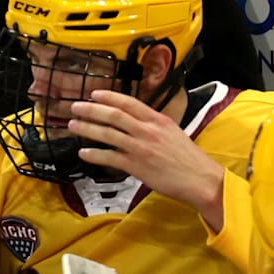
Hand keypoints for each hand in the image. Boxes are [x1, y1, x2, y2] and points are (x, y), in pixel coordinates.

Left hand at [70, 90, 226, 230]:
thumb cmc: (189, 158)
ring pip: (108, 134)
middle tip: (75, 107)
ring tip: (73, 125)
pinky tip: (83, 153)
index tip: (94, 94)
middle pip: (113, 115)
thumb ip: (154, 125)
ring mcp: (141, 148)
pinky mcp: (137, 166)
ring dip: (87, 128)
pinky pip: (110, 157)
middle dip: (91, 109)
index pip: (129, 102)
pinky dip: (94, 154)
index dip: (109, 96)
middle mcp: (147, 131)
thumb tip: (136, 121)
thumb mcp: (173, 132)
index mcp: (158, 120)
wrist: (200, 179)